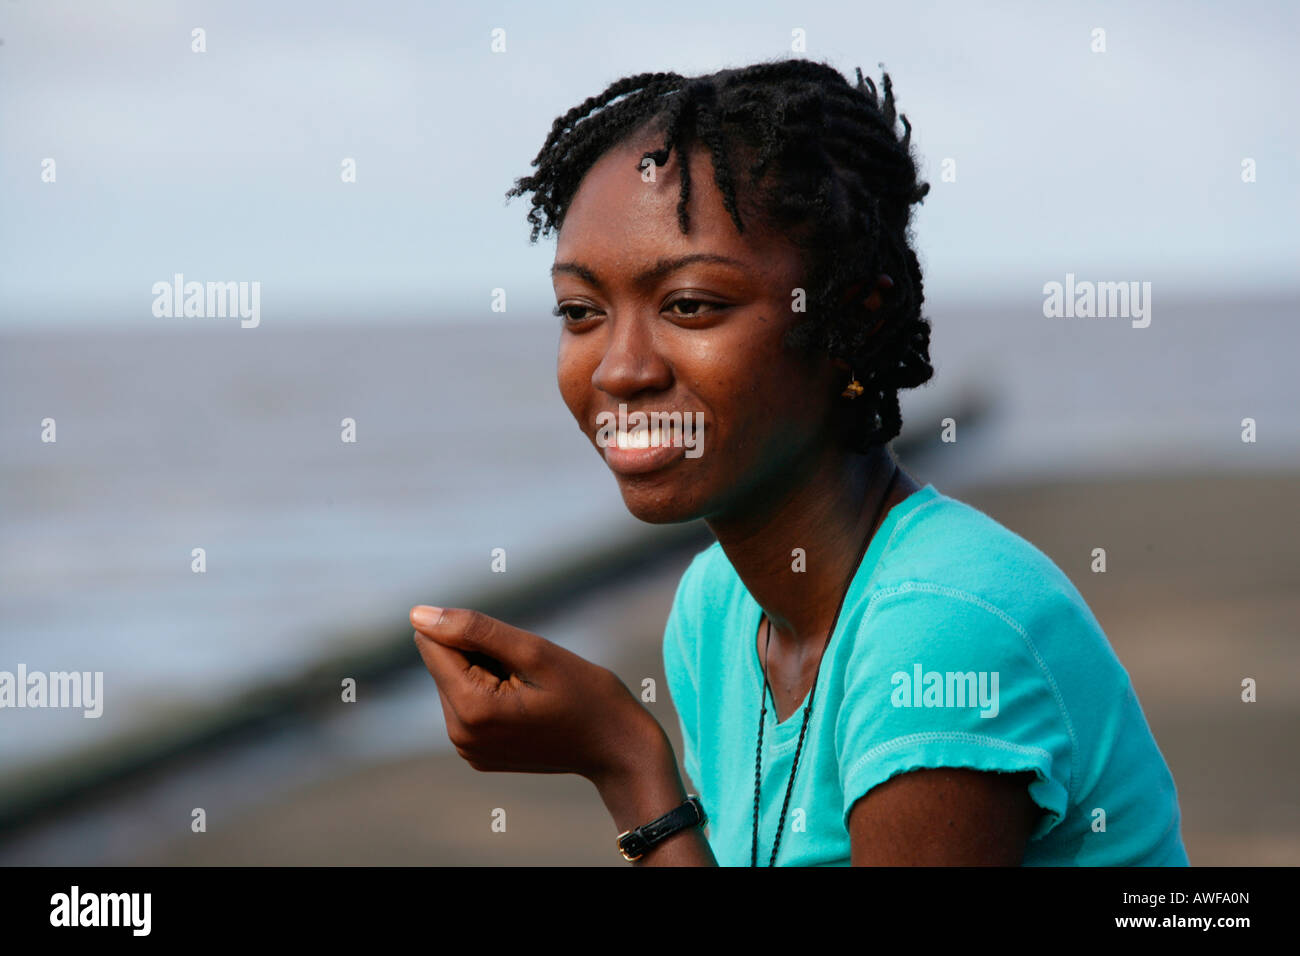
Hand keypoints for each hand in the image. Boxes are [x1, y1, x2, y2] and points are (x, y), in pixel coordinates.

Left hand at [411, 605, 655, 784]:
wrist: (616, 746)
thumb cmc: (585, 693)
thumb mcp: (534, 651)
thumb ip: (473, 629)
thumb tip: (416, 615)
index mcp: (471, 710)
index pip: (434, 644)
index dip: (473, 633)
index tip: (513, 652)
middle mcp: (460, 736)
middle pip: (444, 664)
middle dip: (480, 654)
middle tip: (530, 674)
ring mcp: (468, 750)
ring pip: (454, 682)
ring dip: (486, 671)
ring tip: (531, 690)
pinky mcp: (476, 754)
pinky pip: (467, 704)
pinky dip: (491, 692)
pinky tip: (527, 704)